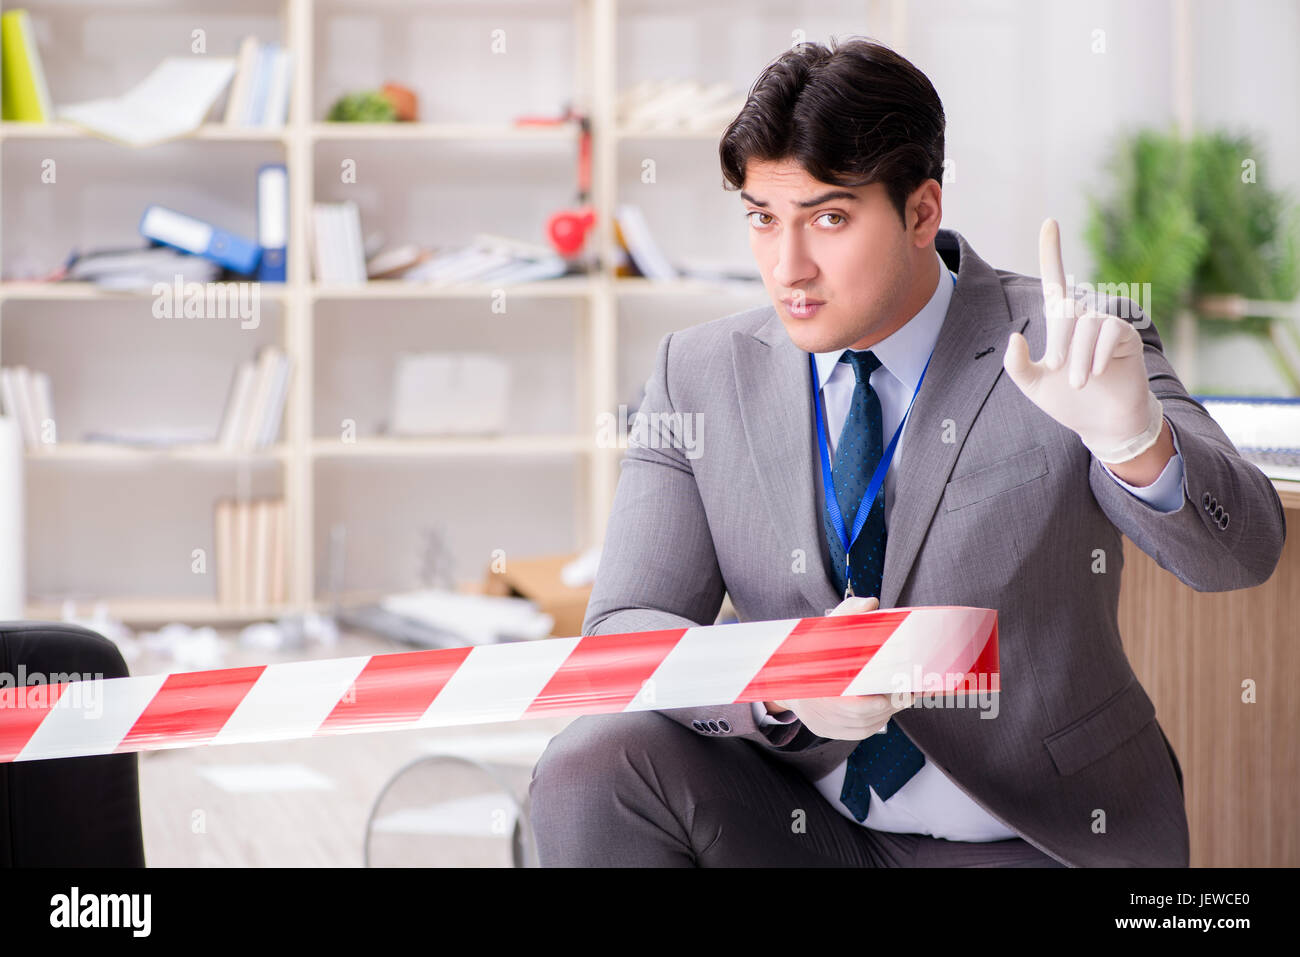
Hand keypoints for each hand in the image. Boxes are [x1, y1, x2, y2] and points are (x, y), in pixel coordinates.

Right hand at [765, 596, 912, 740]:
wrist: (781, 674)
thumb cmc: (808, 649)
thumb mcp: (825, 627)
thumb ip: (848, 613)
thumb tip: (871, 603)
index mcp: (815, 686)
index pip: (853, 705)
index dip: (878, 702)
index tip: (899, 691)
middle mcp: (815, 711)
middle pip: (864, 717)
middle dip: (890, 705)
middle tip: (908, 691)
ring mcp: (820, 723)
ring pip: (863, 727)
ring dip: (885, 714)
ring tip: (900, 698)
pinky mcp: (824, 730)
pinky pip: (856, 733)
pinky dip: (875, 722)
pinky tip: (885, 708)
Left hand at [1003, 218, 1164, 464]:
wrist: (1103, 424)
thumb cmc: (1069, 403)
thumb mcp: (1034, 386)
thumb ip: (1017, 365)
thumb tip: (1015, 337)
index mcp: (1062, 324)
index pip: (1055, 282)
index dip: (1052, 253)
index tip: (1049, 222)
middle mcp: (1085, 318)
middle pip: (1067, 310)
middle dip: (1061, 344)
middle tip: (1061, 373)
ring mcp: (1107, 325)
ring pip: (1086, 323)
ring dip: (1079, 356)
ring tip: (1079, 382)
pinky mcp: (1127, 336)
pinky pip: (1109, 331)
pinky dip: (1097, 354)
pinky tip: (1097, 373)